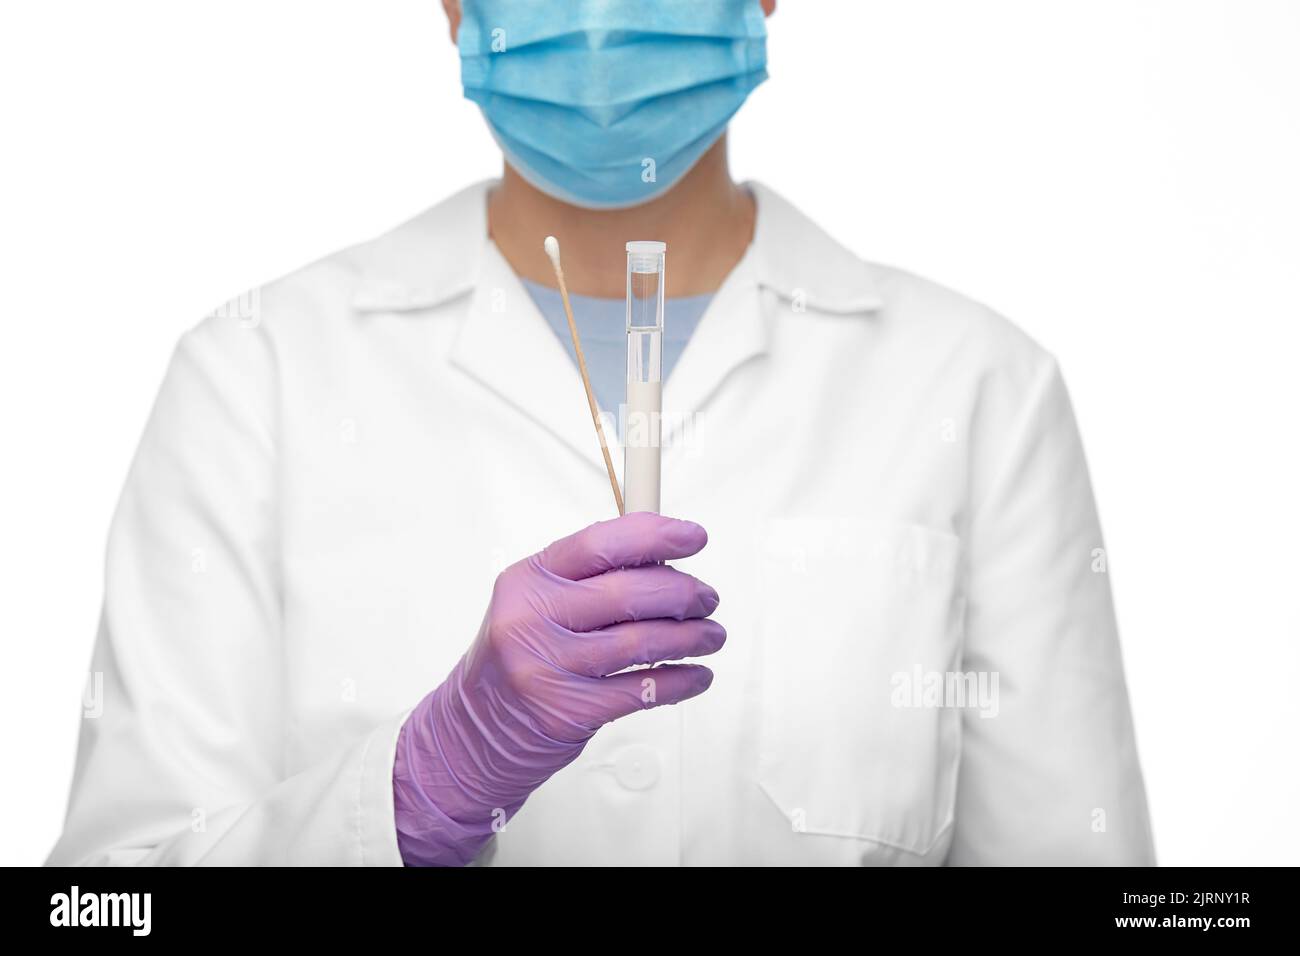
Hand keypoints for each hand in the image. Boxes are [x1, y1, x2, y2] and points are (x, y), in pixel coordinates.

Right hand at [393, 512, 723, 864]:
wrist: (472, 732)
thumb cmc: (516, 659)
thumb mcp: (534, 604)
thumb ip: (588, 579)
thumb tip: (663, 558)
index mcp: (527, 580)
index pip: (598, 543)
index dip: (654, 535)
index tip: (693, 537)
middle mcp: (532, 619)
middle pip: (628, 592)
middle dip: (683, 592)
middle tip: (706, 597)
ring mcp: (548, 667)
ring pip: (642, 642)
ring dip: (692, 637)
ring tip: (711, 635)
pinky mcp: (568, 711)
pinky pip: (643, 690)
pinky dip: (681, 680)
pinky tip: (696, 675)